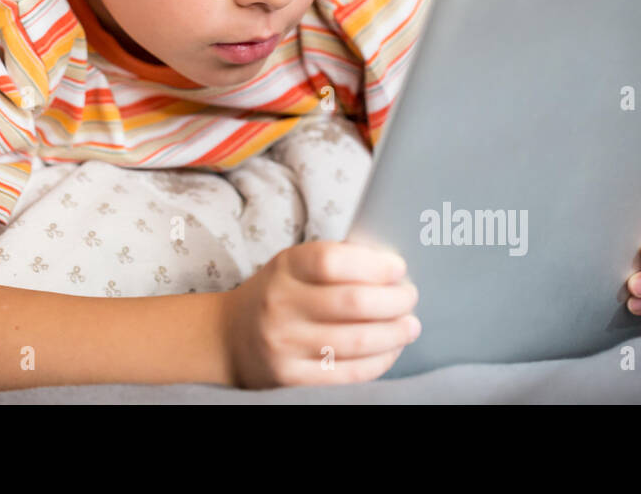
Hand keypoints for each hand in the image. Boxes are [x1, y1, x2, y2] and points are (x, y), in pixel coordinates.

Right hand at [221, 240, 420, 387]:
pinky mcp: (292, 378)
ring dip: (394, 333)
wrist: (230, 337)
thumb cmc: (278, 294)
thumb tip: (393, 269)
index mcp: (285, 268)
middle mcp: (282, 305)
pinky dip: (380, 361)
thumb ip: (335, 262)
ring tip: (410, 325)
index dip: (374, 265)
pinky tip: (391, 349)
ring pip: (357, 342)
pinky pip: (349, 373)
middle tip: (410, 297)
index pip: (333, 262)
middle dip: (395, 300)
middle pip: (353, 303)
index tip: (398, 268)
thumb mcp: (294, 265)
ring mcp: (285, 344)